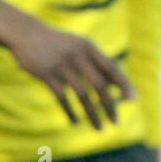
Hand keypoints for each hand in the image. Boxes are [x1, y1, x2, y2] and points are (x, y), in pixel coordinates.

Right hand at [6, 21, 134, 129]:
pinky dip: (70, 111)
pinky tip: (76, 122)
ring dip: (93, 114)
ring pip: (83, 94)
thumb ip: (98, 62)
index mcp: (90, 48)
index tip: (133, 100)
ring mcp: (62, 65)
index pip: (112, 68)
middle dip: (110, 105)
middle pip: (100, 85)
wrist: (27, 33)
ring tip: (100, 128)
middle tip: (117, 122)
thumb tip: (118, 80)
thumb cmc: (59, 43)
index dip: (124, 84)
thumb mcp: (81, 46)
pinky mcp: (46, 74)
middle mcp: (79, 56)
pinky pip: (62, 97)